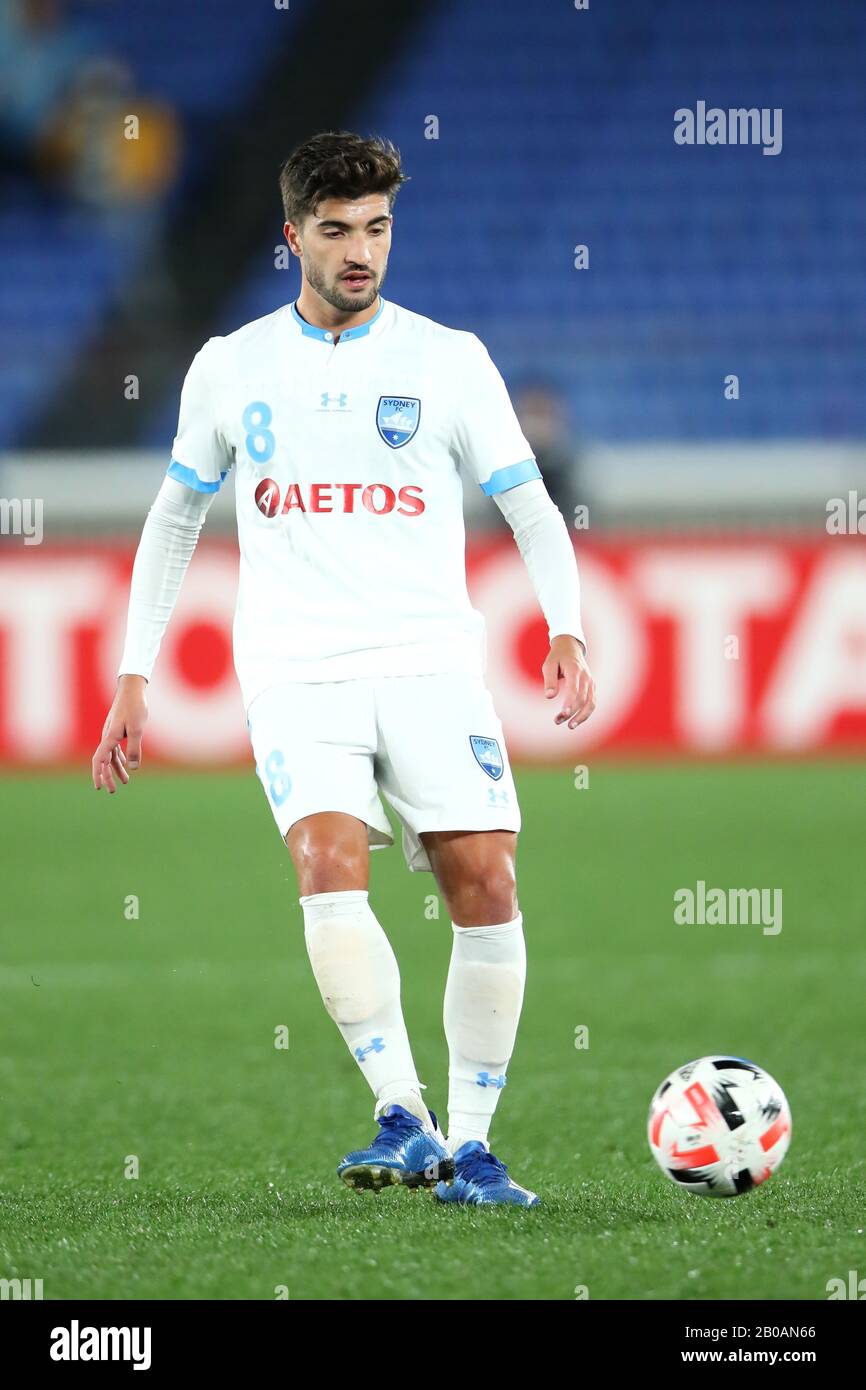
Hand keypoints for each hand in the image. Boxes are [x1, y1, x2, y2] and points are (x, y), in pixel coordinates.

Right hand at [92, 674, 147, 792]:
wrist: (131, 689)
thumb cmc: (135, 707)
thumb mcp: (137, 729)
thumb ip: (135, 749)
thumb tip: (132, 768)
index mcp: (109, 737)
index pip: (99, 760)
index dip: (98, 774)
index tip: (99, 787)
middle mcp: (107, 736)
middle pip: (104, 761)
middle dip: (107, 776)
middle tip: (112, 791)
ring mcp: (111, 733)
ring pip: (111, 755)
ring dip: (115, 769)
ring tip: (125, 782)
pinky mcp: (117, 730)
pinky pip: (115, 748)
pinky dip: (119, 758)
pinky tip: (125, 764)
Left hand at [542, 634, 595, 728]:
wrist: (570, 648)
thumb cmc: (557, 658)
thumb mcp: (549, 665)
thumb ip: (549, 680)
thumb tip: (549, 696)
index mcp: (575, 670)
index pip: (574, 689)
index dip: (569, 703)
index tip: (563, 713)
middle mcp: (586, 677)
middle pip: (582, 699)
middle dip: (571, 712)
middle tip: (557, 721)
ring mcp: (591, 682)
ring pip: (591, 703)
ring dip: (581, 716)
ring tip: (570, 726)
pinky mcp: (592, 687)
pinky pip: (592, 702)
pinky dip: (586, 713)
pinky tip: (576, 720)